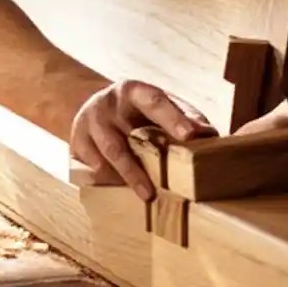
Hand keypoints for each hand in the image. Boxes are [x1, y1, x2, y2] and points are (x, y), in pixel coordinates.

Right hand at [70, 80, 216, 199]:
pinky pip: (91, 167)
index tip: (190, 136)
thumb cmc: (137, 110)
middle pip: (122, 137)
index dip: (172, 118)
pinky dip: (109, 181)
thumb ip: (185, 116)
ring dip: (127, 177)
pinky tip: (122, 192)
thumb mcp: (160, 104)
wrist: (93, 106)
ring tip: (147, 195)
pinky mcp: (75, 143)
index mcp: (133, 91)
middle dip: (140, 164)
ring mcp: (88, 125)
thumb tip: (212, 135)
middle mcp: (107, 106)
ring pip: (107, 155)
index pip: (155, 102)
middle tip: (162, 185)